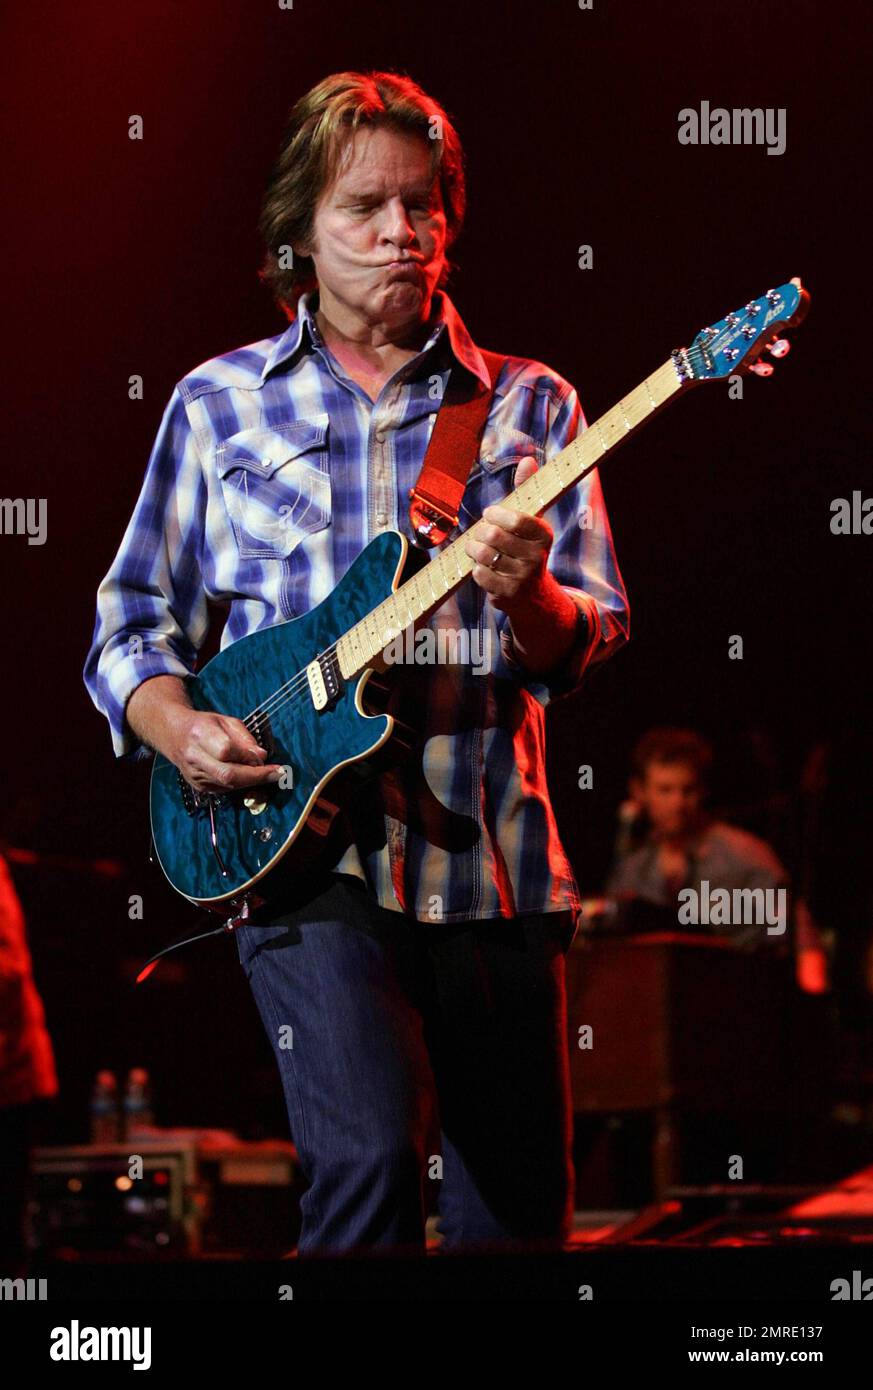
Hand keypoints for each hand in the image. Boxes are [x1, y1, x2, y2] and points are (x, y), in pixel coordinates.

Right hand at [169, 709, 284, 793]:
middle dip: (256, 777)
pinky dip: (241, 783)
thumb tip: (261, 756)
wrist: (175, 736)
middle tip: (277, 774)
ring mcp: (195, 775)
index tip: (267, 759)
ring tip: (267, 774)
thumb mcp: (226, 721)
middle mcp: (194, 757)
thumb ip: (244, 737)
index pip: (226, 751)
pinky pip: (225, 789)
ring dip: (252, 781)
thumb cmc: (203, 726)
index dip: (248, 757)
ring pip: (229, 785)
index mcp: (200, 734)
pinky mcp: (199, 786)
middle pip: (228, 774)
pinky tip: (249, 776)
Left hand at [463, 456, 552, 614]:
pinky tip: (483, 567)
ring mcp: (522, 577)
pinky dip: (476, 568)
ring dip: (474, 549)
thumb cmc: (526, 548)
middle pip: (492, 535)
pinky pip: (478, 574)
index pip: (515, 518)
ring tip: (476, 548)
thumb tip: (528, 459)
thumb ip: (527, 489)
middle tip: (481, 533)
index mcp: (544, 534)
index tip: (490, 514)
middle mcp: (536, 556)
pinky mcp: (507, 594)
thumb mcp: (532, 519)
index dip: (496, 514)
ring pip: (483, 554)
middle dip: (480, 531)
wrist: (534, 594)